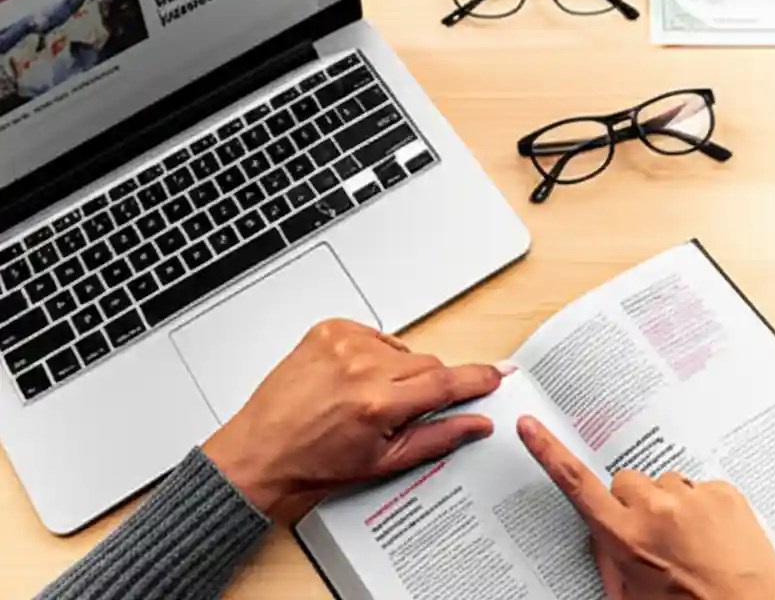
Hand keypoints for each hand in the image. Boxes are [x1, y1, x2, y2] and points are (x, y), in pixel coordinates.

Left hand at [203, 319, 501, 523]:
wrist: (259, 453)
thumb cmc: (311, 462)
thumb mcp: (383, 461)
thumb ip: (438, 438)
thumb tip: (475, 423)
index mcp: (377, 403)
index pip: (445, 383)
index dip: (478, 379)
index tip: (498, 374)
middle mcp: (360, 367)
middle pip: (428, 364)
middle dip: (426, 386)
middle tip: (402, 410)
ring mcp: (341, 343)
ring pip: (402, 350)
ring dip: (397, 371)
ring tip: (368, 397)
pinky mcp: (327, 330)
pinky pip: (373, 336)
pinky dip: (372, 355)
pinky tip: (353, 380)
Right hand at [517, 416, 774, 599]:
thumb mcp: (632, 598)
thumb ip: (610, 561)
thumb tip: (604, 535)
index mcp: (626, 537)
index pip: (577, 485)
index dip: (549, 452)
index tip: (531, 426)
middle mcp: (656, 509)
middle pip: (625, 483)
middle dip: (630, 504)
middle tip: (651, 538)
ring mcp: (692, 497)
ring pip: (664, 484)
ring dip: (668, 505)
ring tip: (687, 543)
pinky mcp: (723, 493)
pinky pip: (699, 490)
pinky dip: (700, 509)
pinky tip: (711, 538)